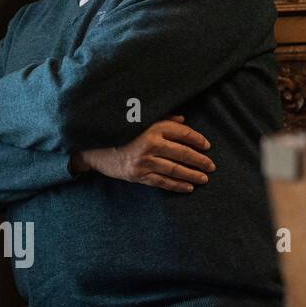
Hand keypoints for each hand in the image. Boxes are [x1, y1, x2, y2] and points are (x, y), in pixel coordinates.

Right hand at [72, 116, 214, 192]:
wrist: (94, 149)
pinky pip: (162, 182)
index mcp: (152, 128)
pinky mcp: (138, 175)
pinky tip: (188, 187)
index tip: (207, 146)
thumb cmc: (120, 133)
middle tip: (211, 166)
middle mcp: (150, 144)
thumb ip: (162, 119)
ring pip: (174, 169)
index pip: (183, 134)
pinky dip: (176, 185)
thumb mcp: (139, 122)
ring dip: (192, 175)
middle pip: (182, 153)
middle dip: (199, 161)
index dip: (197, 140)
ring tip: (204, 179)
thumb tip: (182, 120)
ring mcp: (144, 161)